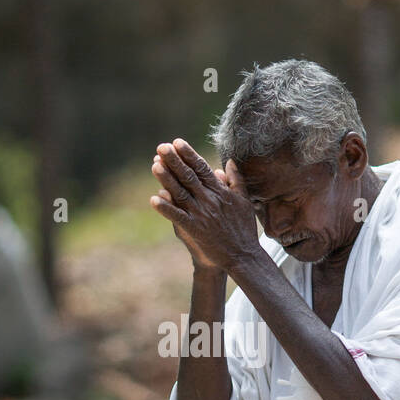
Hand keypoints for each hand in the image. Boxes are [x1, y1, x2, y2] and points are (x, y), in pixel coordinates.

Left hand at [150, 139, 258, 272]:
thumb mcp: (245, 201)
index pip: (202, 168)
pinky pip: (178, 216)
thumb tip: (229, 162)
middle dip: (174, 160)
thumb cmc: (244, 229)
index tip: (177, 142)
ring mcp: (201, 214)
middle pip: (188, 176)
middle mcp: (209, 200)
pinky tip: (154, 199)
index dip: (188, 154)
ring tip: (155, 165)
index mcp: (220, 191)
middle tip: (161, 147)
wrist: (243, 256)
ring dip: (167, 179)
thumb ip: (236, 180)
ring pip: (181, 193)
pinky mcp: (195, 229)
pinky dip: (166, 208)